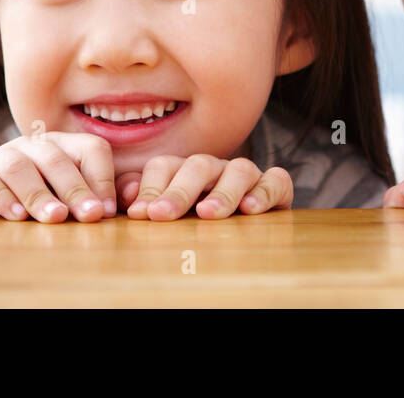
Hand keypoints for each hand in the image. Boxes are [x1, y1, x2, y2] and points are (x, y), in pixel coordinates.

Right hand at [0, 131, 116, 221]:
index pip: (91, 148)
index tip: (106, 211)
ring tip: (55, 217)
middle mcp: (34, 146)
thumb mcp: (77, 201)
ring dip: (39, 193)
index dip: (103, 178)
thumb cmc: (47, 207)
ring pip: (20, 166)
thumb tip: (134, 193)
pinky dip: (3, 198)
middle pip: (57, 158)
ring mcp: (2, 157)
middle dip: (75, 188)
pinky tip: (18, 217)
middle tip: (88, 216)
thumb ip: (108, 196)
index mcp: (66, 146)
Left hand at [115, 154, 292, 219]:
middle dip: (178, 190)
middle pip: (198, 165)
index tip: (140, 214)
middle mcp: (215, 169)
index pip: (165, 167)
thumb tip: (126, 196)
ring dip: (222, 192)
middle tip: (162, 215)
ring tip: (208, 214)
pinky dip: (264, 192)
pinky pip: (276, 180)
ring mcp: (247, 176)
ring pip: (238, 169)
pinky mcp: (276, 188)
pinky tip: (250, 210)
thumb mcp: (170, 215)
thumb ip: (146, 202)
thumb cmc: (198, 225)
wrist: (247, 238)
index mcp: (184, 173)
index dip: (151, 188)